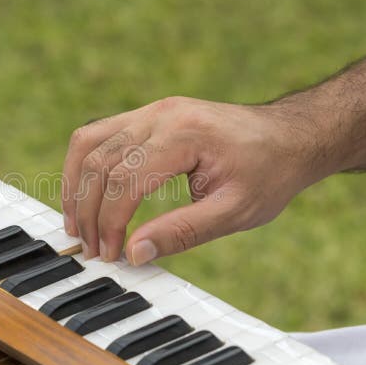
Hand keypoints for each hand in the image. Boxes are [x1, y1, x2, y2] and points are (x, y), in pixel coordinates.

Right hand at [62, 96, 324, 264]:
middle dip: (88, 210)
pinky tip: (85, 196)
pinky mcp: (148, 115)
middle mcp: (161, 114)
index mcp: (185, 134)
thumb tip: (134, 254)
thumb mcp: (235, 212)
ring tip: (76, 225)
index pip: (125, 179)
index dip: (110, 222)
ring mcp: (152, 110)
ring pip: (88, 142)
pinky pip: (99, 134)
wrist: (290, 135)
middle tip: (91, 250)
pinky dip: (84, 166)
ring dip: (75, 186)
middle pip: (99, 161)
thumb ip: (183, 232)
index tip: (111, 255)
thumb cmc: (269, 173)